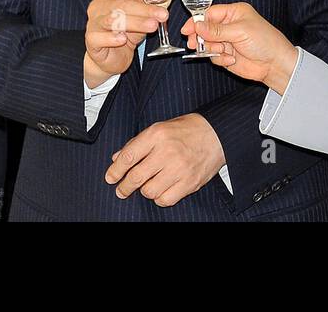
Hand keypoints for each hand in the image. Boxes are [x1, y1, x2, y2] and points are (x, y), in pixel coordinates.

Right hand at [83, 0, 168, 88]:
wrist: (112, 56)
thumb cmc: (126, 30)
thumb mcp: (142, 14)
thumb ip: (154, 1)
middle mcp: (98, 6)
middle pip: (119, 4)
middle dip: (143, 8)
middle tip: (162, 14)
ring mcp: (94, 23)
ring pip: (112, 21)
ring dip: (135, 23)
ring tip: (152, 25)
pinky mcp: (92, 41)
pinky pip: (99, 38)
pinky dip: (111, 38)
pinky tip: (122, 39)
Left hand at [104, 114, 225, 206]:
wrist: (218, 133)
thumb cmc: (188, 129)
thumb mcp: (160, 128)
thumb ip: (138, 143)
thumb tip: (117, 158)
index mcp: (157, 135)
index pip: (128, 157)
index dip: (116, 170)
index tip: (110, 178)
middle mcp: (167, 152)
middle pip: (136, 177)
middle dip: (124, 187)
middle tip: (121, 190)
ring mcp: (179, 169)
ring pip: (149, 191)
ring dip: (144, 191)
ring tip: (147, 186)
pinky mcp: (190, 182)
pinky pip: (165, 199)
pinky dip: (159, 198)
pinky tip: (160, 191)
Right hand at [180, 2, 298, 94]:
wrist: (275, 64)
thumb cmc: (265, 41)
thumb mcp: (240, 31)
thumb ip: (217, 30)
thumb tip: (197, 26)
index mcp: (234, 13)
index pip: (209, 13)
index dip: (197, 21)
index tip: (187, 30)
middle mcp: (229, 25)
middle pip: (205, 29)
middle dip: (200, 37)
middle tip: (195, 44)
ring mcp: (227, 40)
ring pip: (207, 44)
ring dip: (211, 49)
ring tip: (222, 51)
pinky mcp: (226, 55)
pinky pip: (213, 56)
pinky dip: (219, 59)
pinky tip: (231, 59)